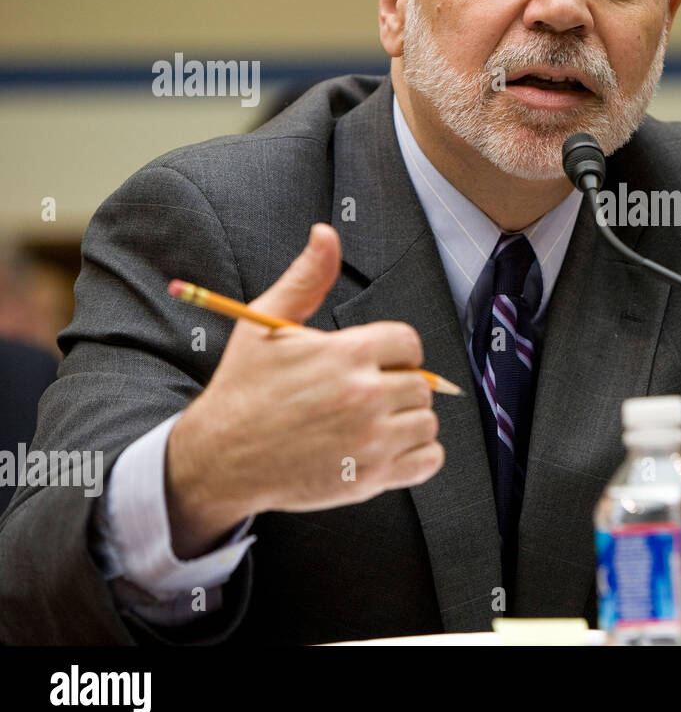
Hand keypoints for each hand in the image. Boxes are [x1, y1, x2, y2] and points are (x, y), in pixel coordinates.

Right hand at [165, 223, 444, 557]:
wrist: (219, 459)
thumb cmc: (243, 390)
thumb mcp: (266, 326)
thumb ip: (306, 277)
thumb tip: (326, 234)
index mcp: (345, 355)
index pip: (408, 343)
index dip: (394, 353)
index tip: (375, 364)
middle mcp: (364, 395)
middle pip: (421, 383)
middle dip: (398, 386)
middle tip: (366, 396)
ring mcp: (371, 439)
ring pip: (427, 421)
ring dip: (408, 421)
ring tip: (373, 423)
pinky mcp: (372, 477)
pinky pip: (430, 460)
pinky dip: (418, 456)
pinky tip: (388, 448)